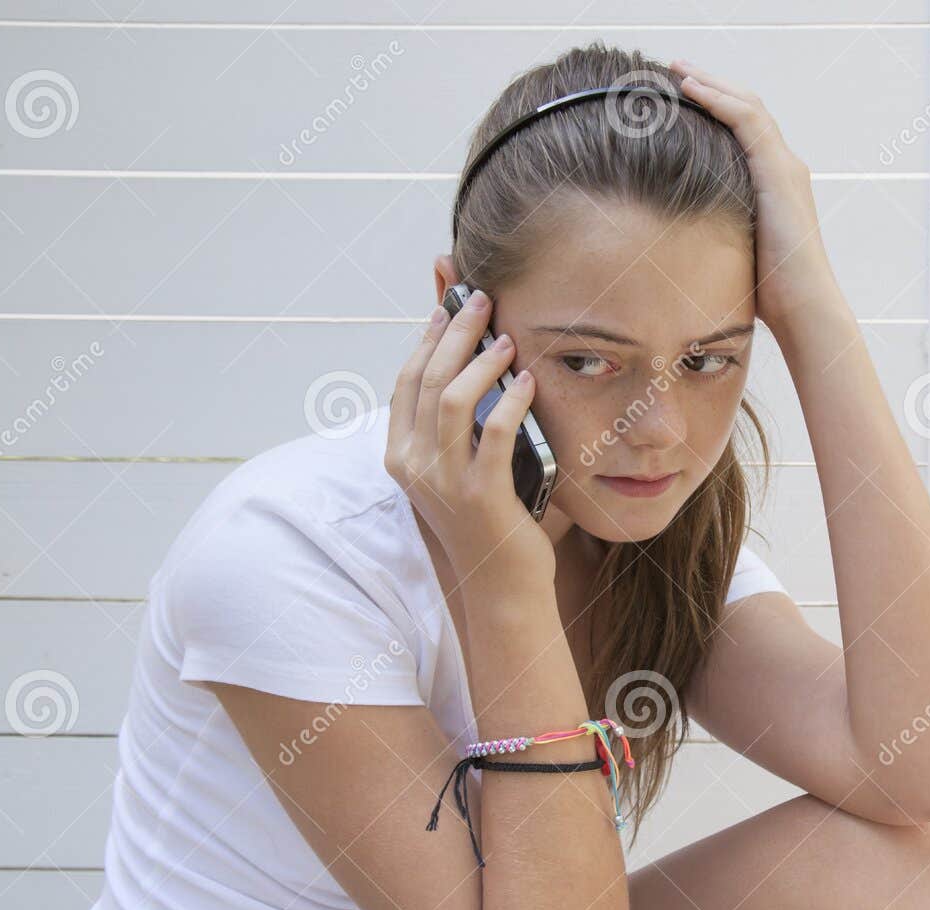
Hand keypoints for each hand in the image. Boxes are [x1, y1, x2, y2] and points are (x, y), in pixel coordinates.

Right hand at [385, 290, 554, 581]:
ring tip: (508, 339)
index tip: (449, 306)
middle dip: (455, 333)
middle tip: (483, 301)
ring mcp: (444, 481)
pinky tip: (528, 382)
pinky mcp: (482, 494)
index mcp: (401, 456)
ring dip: (481, 361)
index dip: (427, 339)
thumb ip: (461, 426)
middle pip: (427, 379)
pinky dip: (512, 401)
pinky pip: (495, 433)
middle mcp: (414, 465)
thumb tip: (477, 369)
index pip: (406, 381)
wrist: (502, 587)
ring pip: (451, 398)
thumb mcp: (461, 469)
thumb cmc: (490, 524)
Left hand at [669, 59, 844, 337]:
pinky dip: (718, 100)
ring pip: (747, 106)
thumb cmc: (770, 296)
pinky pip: (747, 121)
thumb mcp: (735, 251)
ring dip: (710, 83)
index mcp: (776, 185)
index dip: (715, 106)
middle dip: (711, 85)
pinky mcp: (780, 173)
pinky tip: (689, 89)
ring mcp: (785, 168)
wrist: (803, 308)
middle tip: (674, 68)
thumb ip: (718, 232)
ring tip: (676, 69)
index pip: (745, 131)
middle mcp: (785, 168)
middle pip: (747, 109)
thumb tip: (677, 239)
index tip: (680, 95)